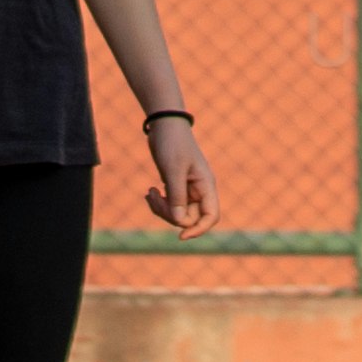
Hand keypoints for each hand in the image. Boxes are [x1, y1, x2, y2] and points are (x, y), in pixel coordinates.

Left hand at [137, 108, 216, 231]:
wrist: (164, 125)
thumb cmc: (172, 143)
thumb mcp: (173, 169)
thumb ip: (177, 195)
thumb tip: (178, 222)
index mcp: (206, 185)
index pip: (211, 216)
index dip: (199, 230)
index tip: (180, 236)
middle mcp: (199, 190)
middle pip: (190, 217)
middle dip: (170, 215)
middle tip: (154, 198)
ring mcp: (188, 189)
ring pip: (177, 213)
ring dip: (161, 209)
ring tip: (150, 193)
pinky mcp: (176, 186)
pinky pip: (170, 204)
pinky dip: (159, 203)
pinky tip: (150, 192)